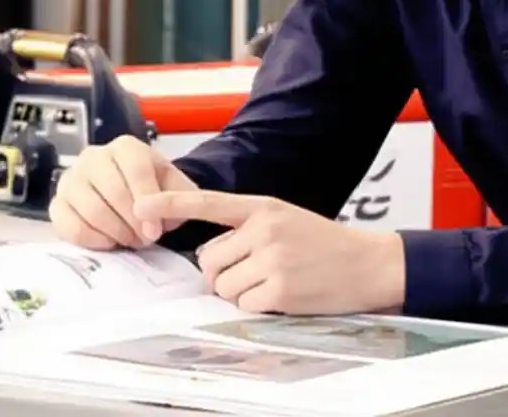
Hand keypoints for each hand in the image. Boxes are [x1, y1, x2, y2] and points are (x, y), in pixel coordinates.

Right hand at [50, 136, 197, 250]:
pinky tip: (109, 242)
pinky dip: (94, 241)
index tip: (155, 230)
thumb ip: (176, 198)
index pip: (136, 168)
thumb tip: (156, 216)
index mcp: (125, 147)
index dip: (147, 201)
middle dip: (132, 222)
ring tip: (130, 240)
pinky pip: (71, 227)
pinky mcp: (57, 204)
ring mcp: (70, 179)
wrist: (133, 199)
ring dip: (115, 233)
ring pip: (91, 210)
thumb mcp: (176, 189)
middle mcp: (93, 156)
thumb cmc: (155, 191)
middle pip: (112, 190)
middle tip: (144, 240)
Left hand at [133, 190, 405, 314]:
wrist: (368, 264)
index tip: (139, 205)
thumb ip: (246, 229)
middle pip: (208, 259)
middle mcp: (264, 229)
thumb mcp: (283, 220)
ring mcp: (272, 259)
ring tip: (271, 281)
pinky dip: (256, 305)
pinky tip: (282, 294)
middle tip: (253, 271)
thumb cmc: (322, 244)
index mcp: (262, 207)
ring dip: (239, 291)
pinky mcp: (280, 288)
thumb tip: (207, 254)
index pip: (207, 202)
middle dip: (222, 272)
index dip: (169, 203)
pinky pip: (243, 303)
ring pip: (222, 285)